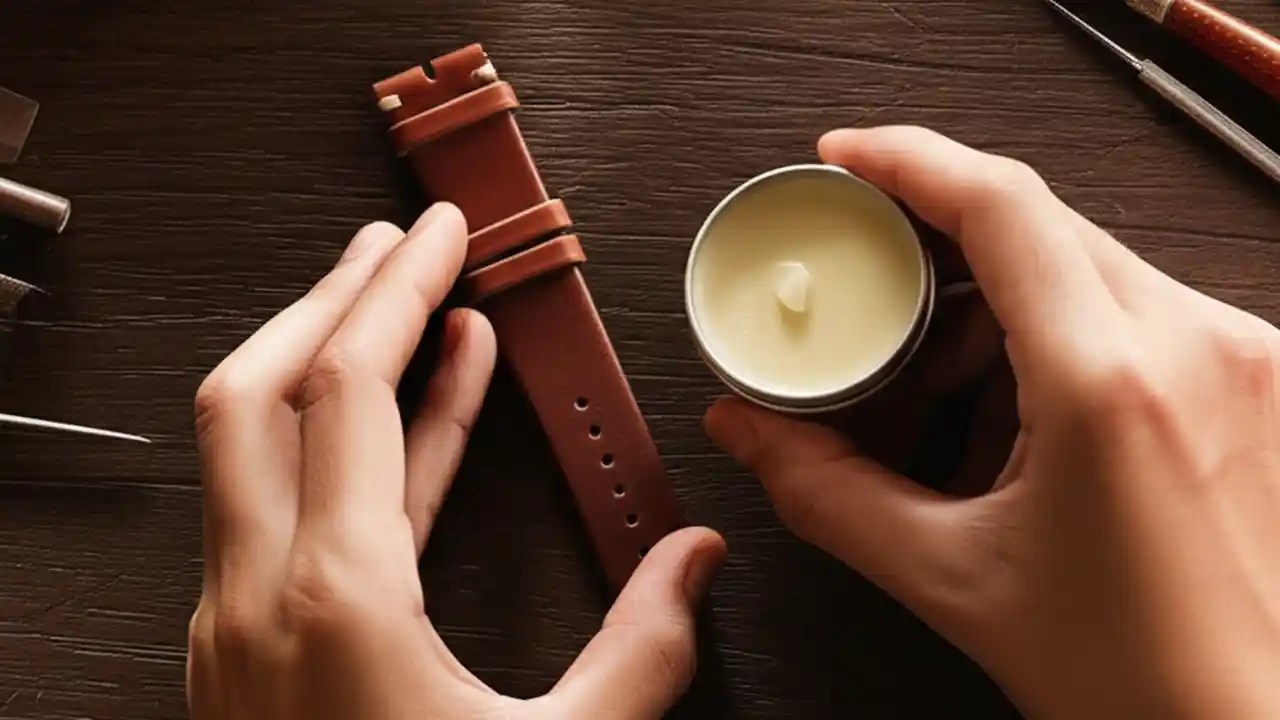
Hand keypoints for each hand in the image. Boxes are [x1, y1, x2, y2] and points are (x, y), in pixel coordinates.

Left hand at [189, 204, 725, 719]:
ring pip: (256, 449)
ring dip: (334, 371)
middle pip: (261, 392)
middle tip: (400, 247)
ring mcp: (239, 628)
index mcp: (331, 599)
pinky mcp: (251, 657)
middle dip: (334, 300)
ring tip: (418, 322)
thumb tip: (699, 563)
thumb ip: (641, 654)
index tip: (434, 233)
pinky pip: (287, 518)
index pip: (346, 388)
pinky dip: (349, 457)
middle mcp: (257, 598)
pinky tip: (416, 439)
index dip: (394, 291)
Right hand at [706, 126, 1279, 718]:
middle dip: (936, 255)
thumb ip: (828, 491)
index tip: (844, 159)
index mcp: (1112, 384)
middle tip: (875, 304)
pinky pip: (1134, 311)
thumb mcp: (955, 581)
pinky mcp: (1258, 380)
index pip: (999, 204)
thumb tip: (748, 430)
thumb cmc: (1146, 682)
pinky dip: (1057, 337)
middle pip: (1035, 228)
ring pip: (1084, 266)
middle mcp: (1197, 347)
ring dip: (996, 306)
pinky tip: (1022, 419)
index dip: (906, 160)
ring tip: (947, 392)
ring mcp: (1242, 359)